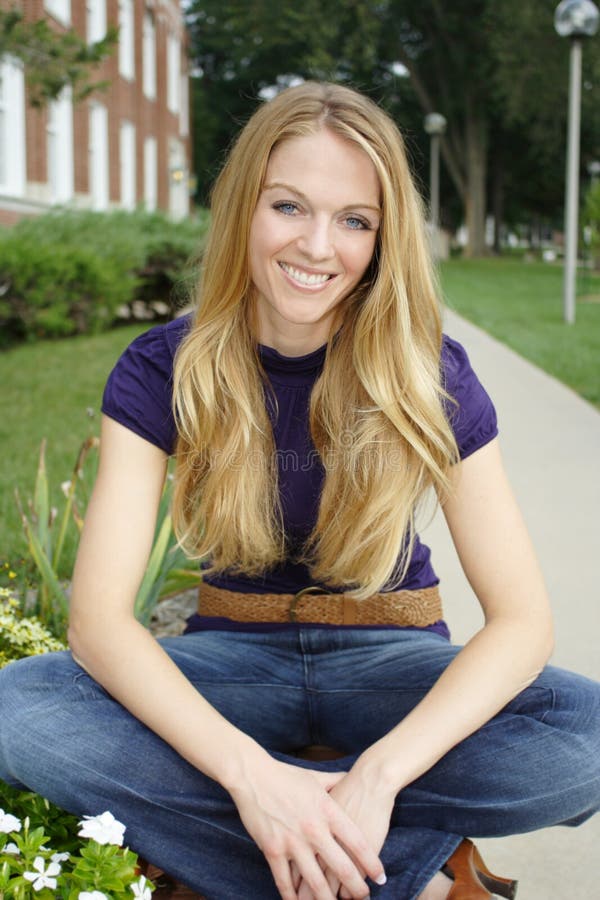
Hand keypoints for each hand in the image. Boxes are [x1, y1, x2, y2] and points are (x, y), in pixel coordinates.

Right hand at [228, 756, 384, 898]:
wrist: (254, 775)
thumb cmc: (287, 776)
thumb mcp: (316, 777)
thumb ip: (336, 781)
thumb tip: (352, 776)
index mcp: (327, 810)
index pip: (356, 842)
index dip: (371, 863)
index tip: (380, 877)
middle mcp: (313, 829)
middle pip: (341, 867)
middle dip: (356, 887)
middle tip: (364, 897)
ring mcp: (292, 842)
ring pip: (315, 881)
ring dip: (327, 899)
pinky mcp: (272, 850)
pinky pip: (285, 881)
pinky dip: (293, 897)